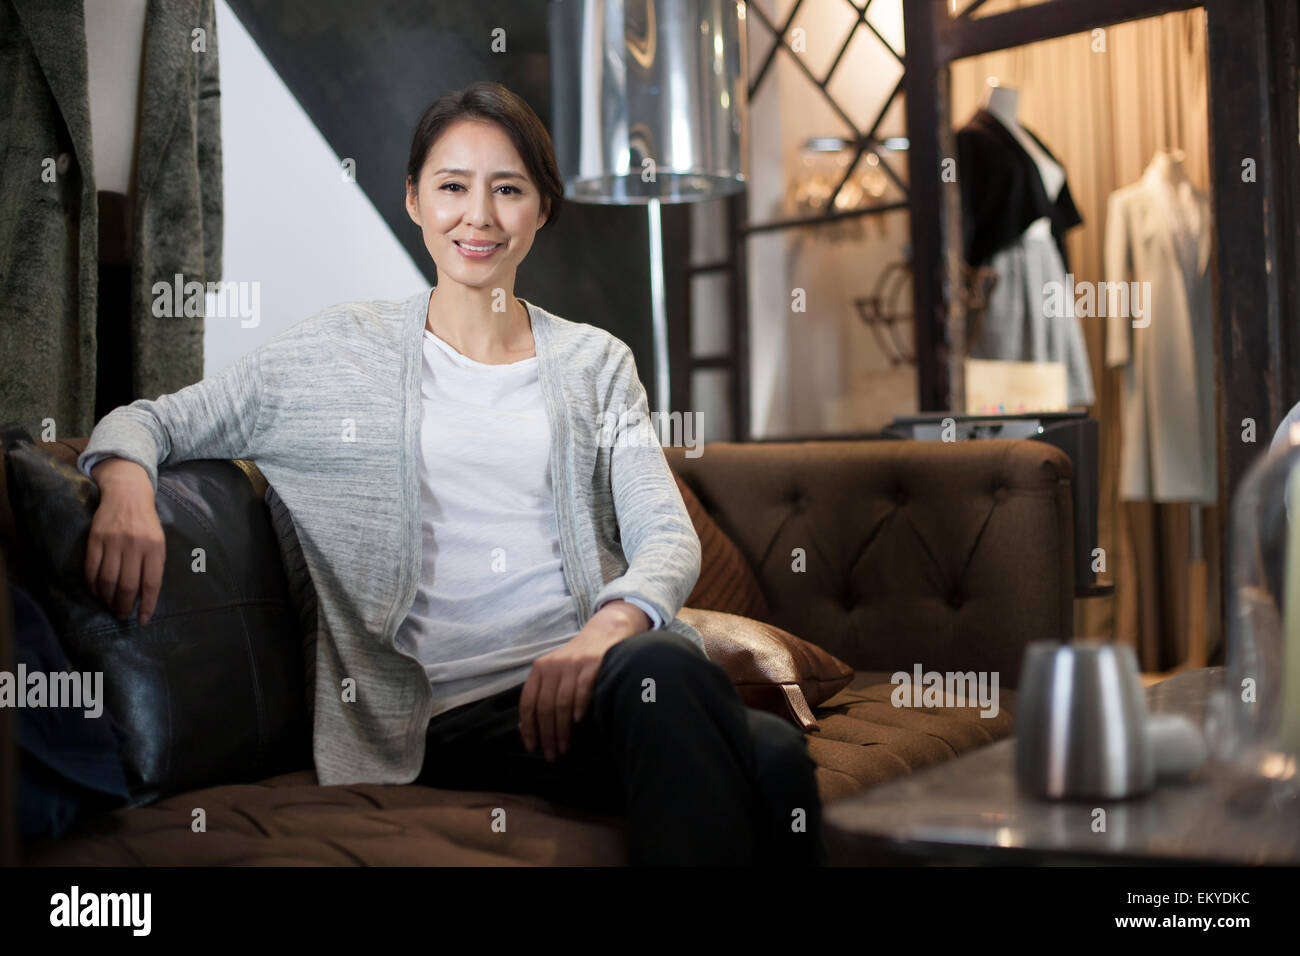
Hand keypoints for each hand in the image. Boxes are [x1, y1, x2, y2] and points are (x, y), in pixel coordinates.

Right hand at [85, 458, 165, 624]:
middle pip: (127, 585)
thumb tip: (146, 596)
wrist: (127, 494)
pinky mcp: (96, 538)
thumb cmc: (146, 523)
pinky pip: (91, 567)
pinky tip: (95, 591)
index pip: (151, 583)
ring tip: (108, 605)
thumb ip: (153, 565)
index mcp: (155, 548)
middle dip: (123, 605)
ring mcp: (114, 542)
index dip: (146, 605)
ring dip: (107, 598)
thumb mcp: (159, 541)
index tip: (141, 620)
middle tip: (121, 614)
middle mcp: (135, 546)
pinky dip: (92, 584)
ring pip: (108, 580)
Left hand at [518, 600, 651, 761]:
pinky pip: (582, 689)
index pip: (528, 702)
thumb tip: (525, 728)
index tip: (532, 747)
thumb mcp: (554, 673)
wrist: (603, 633)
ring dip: (562, 729)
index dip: (528, 727)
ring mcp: (573, 664)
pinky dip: (578, 707)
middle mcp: (553, 666)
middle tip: (551, 755)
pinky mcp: (593, 664)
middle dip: (547, 734)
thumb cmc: (576, 661)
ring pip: (562, 703)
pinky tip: (578, 722)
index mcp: (539, 669)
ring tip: (564, 748)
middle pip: (545, 706)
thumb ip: (541, 695)